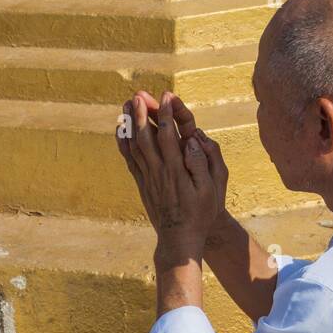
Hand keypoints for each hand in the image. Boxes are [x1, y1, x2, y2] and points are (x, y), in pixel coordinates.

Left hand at [117, 91, 222, 266]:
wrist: (179, 239)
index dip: (167, 113)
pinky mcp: (142, 184)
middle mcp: (158, 171)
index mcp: (176, 170)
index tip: (167, 95)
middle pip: (146, 136)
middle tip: (138, 93)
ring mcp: (147, 178)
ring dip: (130, 123)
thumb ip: (203, 163)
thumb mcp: (212, 190)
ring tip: (127, 104)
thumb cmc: (200, 214)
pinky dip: (124, 142)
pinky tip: (121, 130)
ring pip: (134, 145)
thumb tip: (194, 141)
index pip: (169, 135)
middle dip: (142, 113)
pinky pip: (129, 159)